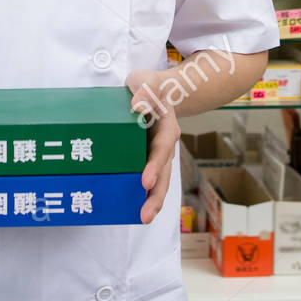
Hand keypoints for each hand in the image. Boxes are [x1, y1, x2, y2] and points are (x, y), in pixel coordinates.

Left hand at [125, 68, 180, 224]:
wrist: (155, 91)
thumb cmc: (150, 87)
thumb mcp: (147, 82)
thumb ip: (145, 91)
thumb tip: (137, 106)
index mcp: (168, 127)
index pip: (163, 149)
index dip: (154, 166)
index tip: (145, 181)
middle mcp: (166, 146)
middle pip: (164, 173)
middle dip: (156, 195)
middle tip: (146, 214)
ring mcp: (157, 155)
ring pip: (159, 181)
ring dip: (152, 201)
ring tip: (143, 218)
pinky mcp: (147, 160)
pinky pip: (148, 180)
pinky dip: (143, 195)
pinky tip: (132, 209)